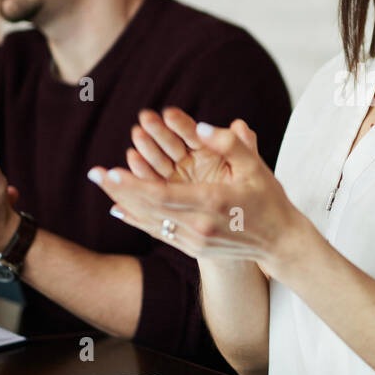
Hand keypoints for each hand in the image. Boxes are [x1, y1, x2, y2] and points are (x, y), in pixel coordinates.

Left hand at [90, 108, 308, 274]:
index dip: (133, 184)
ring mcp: (195, 241)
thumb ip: (229, 143)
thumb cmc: (268, 198)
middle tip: (94, 173)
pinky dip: (137, 219)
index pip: (163, 195)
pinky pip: (158, 233)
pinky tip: (119, 208)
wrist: (280, 241)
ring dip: (123, 202)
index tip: (111, 171)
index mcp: (213, 203)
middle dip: (120, 189)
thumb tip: (201, 126)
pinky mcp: (194, 249)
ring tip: (101, 184)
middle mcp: (199, 226)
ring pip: (150, 221)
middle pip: (149, 208)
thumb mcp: (255, 166)